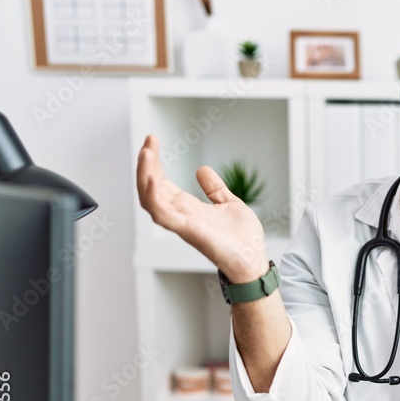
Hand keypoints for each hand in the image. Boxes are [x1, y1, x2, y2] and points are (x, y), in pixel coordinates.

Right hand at [136, 135, 268, 282]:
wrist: (254, 259)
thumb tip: (201, 169)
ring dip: (145, 176)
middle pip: (151, 188)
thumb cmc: (242, 239)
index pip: (161, 183)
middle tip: (148, 141)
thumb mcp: (228, 203)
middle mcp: (180, 215)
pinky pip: (163, 215)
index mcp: (188, 208)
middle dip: (146, 164)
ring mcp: (182, 223)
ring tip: (147, 153)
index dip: (154, 163)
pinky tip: (154, 179)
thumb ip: (214, 188)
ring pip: (150, 199)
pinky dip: (155, 198)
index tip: (153, 141)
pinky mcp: (189, 230)